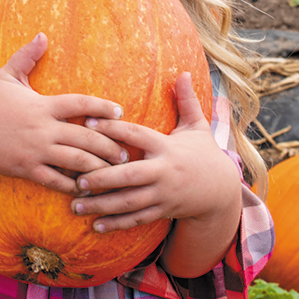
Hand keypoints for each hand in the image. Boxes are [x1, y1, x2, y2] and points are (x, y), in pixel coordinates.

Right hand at [0, 33, 130, 195]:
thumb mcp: (6, 75)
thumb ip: (27, 56)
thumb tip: (42, 34)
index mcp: (42, 104)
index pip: (80, 104)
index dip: (103, 107)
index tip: (119, 112)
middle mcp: (42, 128)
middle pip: (86, 137)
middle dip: (109, 145)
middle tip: (126, 151)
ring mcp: (35, 151)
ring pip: (75, 161)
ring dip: (98, 167)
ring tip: (115, 171)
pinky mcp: (26, 169)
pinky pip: (56, 180)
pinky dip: (73, 185)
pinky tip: (87, 188)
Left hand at [69, 72, 239, 234]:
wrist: (222, 191)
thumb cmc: (204, 154)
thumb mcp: (198, 127)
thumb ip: (187, 101)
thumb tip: (182, 72)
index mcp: (166, 146)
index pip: (135, 135)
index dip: (111, 128)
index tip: (87, 123)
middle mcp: (163, 171)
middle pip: (128, 175)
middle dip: (101, 178)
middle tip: (76, 179)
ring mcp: (163, 194)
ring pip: (129, 201)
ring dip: (101, 204)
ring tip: (76, 205)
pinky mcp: (163, 211)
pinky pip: (137, 219)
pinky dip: (116, 223)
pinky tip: (95, 225)